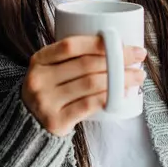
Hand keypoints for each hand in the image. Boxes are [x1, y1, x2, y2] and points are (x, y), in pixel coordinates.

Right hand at [21, 36, 146, 135]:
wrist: (29, 124)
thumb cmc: (49, 91)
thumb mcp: (49, 70)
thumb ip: (70, 57)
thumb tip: (115, 44)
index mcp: (38, 60)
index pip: (71, 45)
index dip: (99, 42)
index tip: (123, 42)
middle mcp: (39, 79)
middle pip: (85, 64)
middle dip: (118, 59)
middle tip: (138, 58)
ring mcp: (46, 101)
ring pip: (90, 84)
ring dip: (120, 79)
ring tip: (137, 77)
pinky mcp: (56, 121)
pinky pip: (88, 105)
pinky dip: (109, 97)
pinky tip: (123, 94)